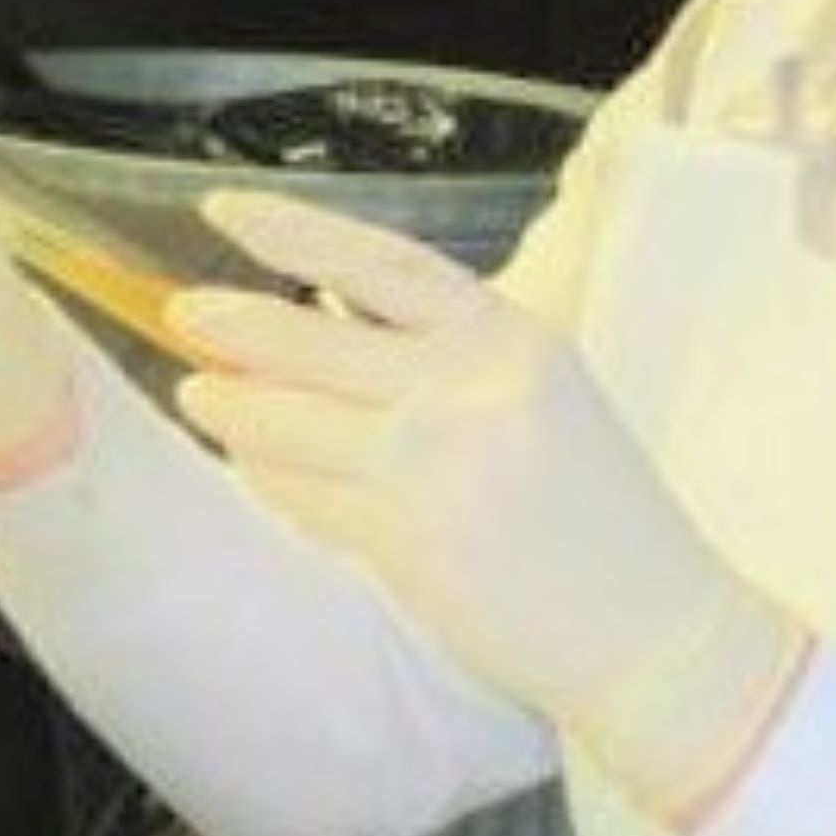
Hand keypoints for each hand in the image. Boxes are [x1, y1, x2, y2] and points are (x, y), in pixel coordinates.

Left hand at [170, 190, 808, 825]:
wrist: (651, 625)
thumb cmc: (596, 509)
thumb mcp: (540, 391)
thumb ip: (445, 350)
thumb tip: (325, 310)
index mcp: (511, 337)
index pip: (384, 263)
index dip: (296, 232)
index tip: (228, 211)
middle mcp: (469, 388)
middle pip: (313, 340)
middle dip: (234, 324)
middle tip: (185, 315)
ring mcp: (433, 466)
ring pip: (290, 424)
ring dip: (232, 408)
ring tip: (204, 395)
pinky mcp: (405, 542)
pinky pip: (304, 497)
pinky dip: (270, 479)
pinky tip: (256, 467)